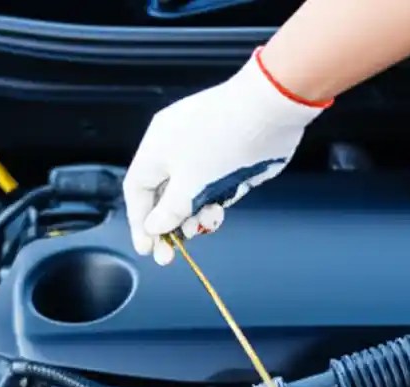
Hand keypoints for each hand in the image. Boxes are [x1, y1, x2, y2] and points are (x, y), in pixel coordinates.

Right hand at [123, 49, 326, 264]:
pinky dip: (214, 202)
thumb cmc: (224, 138)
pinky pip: (213, 187)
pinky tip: (219, 210)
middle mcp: (176, 148)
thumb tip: (155, 226)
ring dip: (194, 215)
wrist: (271, 109)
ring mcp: (203, 151)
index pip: (137, 191)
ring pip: (190, 194)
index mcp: (156, 147)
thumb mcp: (190, 184)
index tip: (148, 248)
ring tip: (204, 224)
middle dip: (168, 225)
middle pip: (163, 195)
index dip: (139, 222)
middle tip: (171, 253)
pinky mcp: (227, 157)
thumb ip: (170, 210)